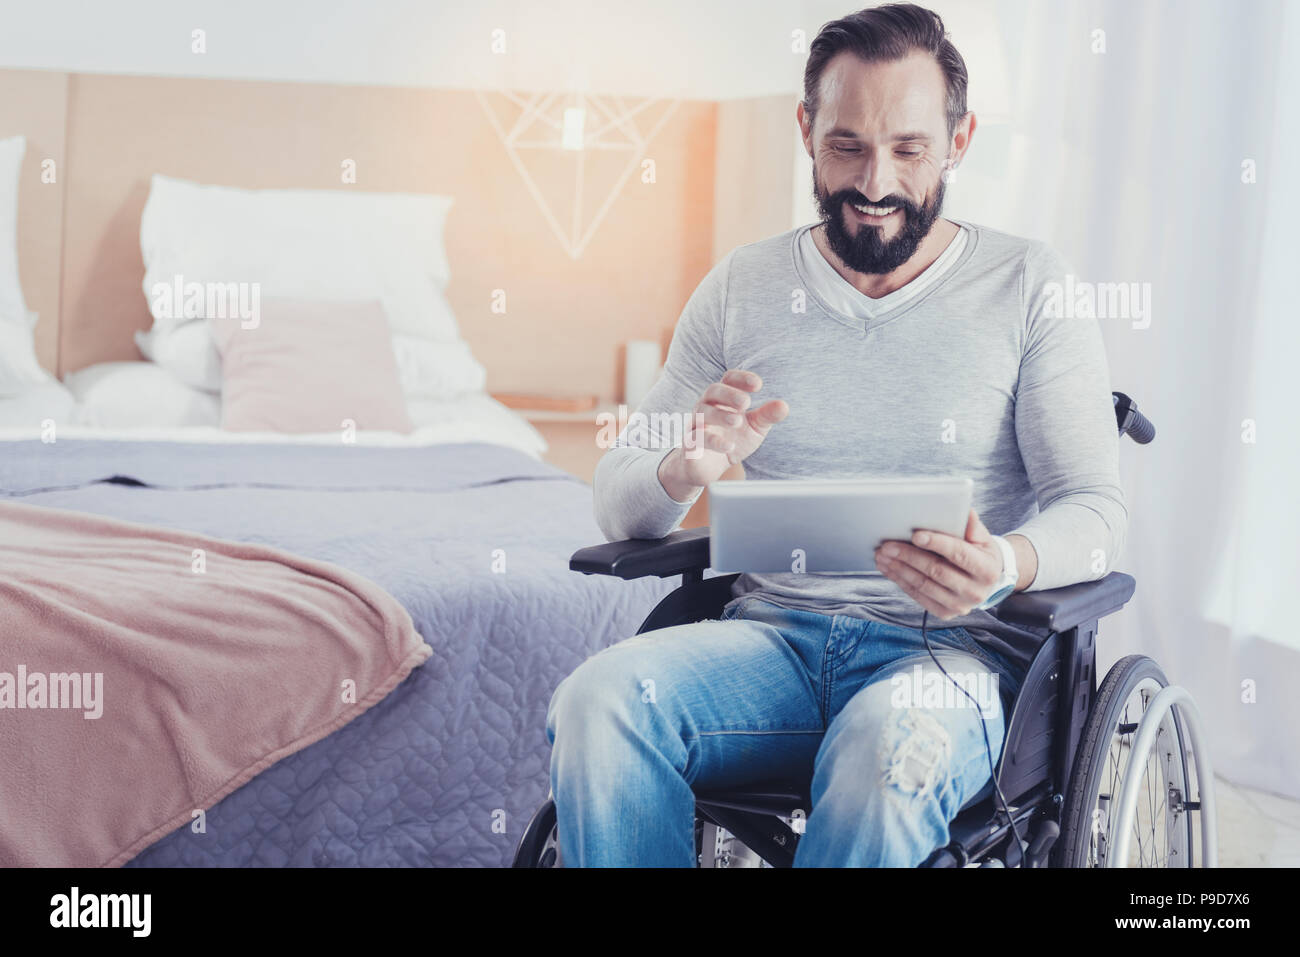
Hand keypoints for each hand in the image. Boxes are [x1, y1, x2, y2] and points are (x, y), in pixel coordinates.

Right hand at [659, 369, 787, 499]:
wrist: (710, 468)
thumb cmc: (733, 441)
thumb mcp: (754, 428)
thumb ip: (767, 416)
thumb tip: (784, 406)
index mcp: (724, 399)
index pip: (729, 380)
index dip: (741, 378)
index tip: (758, 384)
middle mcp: (707, 407)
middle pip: (712, 391)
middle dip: (729, 394)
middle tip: (746, 403)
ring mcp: (697, 425)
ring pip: (702, 412)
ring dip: (720, 415)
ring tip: (737, 421)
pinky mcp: (690, 445)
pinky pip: (696, 439)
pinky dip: (713, 441)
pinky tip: (728, 446)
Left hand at [873, 508, 1003, 619]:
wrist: (986, 582)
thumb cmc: (980, 554)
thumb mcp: (983, 538)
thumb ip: (972, 526)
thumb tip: (963, 510)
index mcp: (987, 570)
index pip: (959, 554)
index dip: (937, 543)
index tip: (916, 535)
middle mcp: (975, 591)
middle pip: (936, 571)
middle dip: (909, 556)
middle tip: (888, 545)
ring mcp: (959, 605)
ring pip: (923, 585)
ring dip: (899, 569)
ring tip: (882, 555)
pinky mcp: (944, 613)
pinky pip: (918, 596)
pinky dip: (900, 581)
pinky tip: (888, 568)